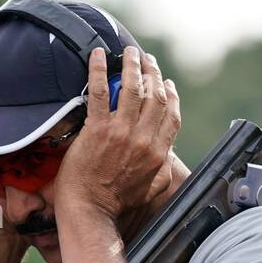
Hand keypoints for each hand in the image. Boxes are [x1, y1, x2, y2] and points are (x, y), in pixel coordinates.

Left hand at [53, 45, 180, 221]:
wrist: (90, 210)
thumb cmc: (116, 203)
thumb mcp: (150, 190)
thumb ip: (162, 171)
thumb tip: (167, 158)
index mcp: (157, 153)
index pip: (171, 115)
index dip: (171, 95)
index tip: (166, 83)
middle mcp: (143, 139)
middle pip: (155, 96)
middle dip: (153, 73)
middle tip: (146, 60)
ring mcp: (120, 132)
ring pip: (133, 88)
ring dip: (132, 65)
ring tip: (129, 52)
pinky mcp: (96, 129)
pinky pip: (99, 92)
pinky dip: (98, 70)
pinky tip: (97, 55)